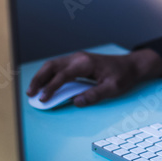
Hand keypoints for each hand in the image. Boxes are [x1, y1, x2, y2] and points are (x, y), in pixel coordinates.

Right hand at [25, 48, 161, 106]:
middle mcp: (78, 58)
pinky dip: (48, 75)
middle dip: (39, 79)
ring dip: (41, 76)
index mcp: (85, 63)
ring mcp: (77, 58)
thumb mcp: (113, 88)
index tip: (43, 99)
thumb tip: (76, 102)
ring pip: (52, 65)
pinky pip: (58, 66)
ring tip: (32, 90)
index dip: (51, 88)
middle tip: (30, 94)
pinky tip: (44, 85)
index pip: (62, 75)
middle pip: (51, 66)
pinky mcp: (77, 61)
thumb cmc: (123, 76)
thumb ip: (94, 95)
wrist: (131, 65)